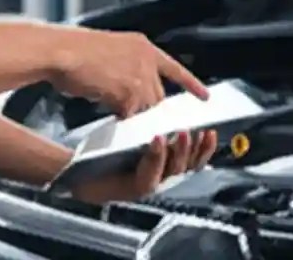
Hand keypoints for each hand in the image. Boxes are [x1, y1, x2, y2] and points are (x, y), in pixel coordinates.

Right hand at [49, 28, 209, 117]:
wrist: (60, 51)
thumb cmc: (72, 50)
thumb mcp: (109, 50)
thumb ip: (126, 68)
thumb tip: (127, 89)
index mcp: (142, 46)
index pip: (174, 69)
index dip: (191, 84)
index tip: (204, 96)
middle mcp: (146, 61)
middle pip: (157, 96)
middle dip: (144, 106)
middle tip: (122, 106)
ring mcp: (140, 78)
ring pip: (144, 109)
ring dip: (130, 113)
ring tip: (107, 103)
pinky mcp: (130, 95)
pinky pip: (129, 118)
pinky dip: (118, 119)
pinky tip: (104, 109)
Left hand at [68, 130, 217, 204]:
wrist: (82, 169)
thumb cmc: (109, 150)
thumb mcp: (137, 133)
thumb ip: (155, 125)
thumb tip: (169, 103)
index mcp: (167, 161)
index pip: (194, 156)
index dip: (205, 146)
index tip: (210, 130)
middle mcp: (163, 175)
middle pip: (189, 165)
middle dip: (194, 147)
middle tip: (195, 131)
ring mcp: (151, 183)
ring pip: (172, 170)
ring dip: (178, 151)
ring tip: (178, 134)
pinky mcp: (135, 190)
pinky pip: (150, 175)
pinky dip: (155, 158)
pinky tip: (155, 142)